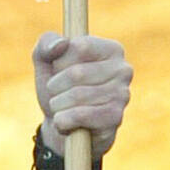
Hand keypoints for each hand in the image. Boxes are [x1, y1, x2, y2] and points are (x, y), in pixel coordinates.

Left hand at [32, 33, 132, 157]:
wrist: (64, 126)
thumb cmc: (59, 88)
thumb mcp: (46, 62)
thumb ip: (46, 43)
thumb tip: (61, 44)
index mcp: (112, 49)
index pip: (80, 47)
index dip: (60, 62)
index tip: (58, 71)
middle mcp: (123, 69)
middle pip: (76, 73)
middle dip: (55, 87)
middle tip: (56, 95)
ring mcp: (122, 94)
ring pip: (77, 95)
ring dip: (57, 105)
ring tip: (60, 109)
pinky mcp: (115, 117)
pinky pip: (80, 115)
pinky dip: (63, 120)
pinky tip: (65, 123)